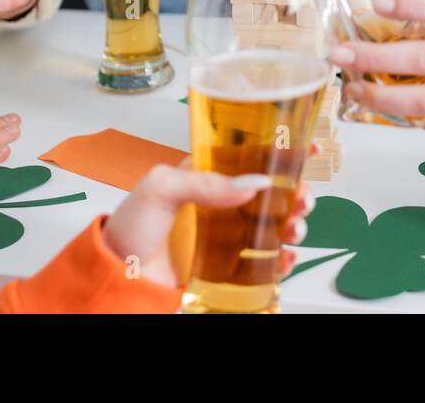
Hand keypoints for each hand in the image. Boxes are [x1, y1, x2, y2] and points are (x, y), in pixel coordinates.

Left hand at [102, 161, 315, 289]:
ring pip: (273, 225)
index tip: (306, 146)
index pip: (248, 156)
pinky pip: (264, 262)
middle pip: (270, 193)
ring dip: (293, 223)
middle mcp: (219, 204)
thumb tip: (252, 182)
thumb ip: (205, 182)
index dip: (280, 151)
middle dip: (295, 191)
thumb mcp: (161, 188)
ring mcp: (226, 236)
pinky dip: (282, 259)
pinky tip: (286, 256)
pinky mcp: (227, 267)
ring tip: (294, 228)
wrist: (118, 277)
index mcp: (204, 175)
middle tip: (303, 197)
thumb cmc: (129, 228)